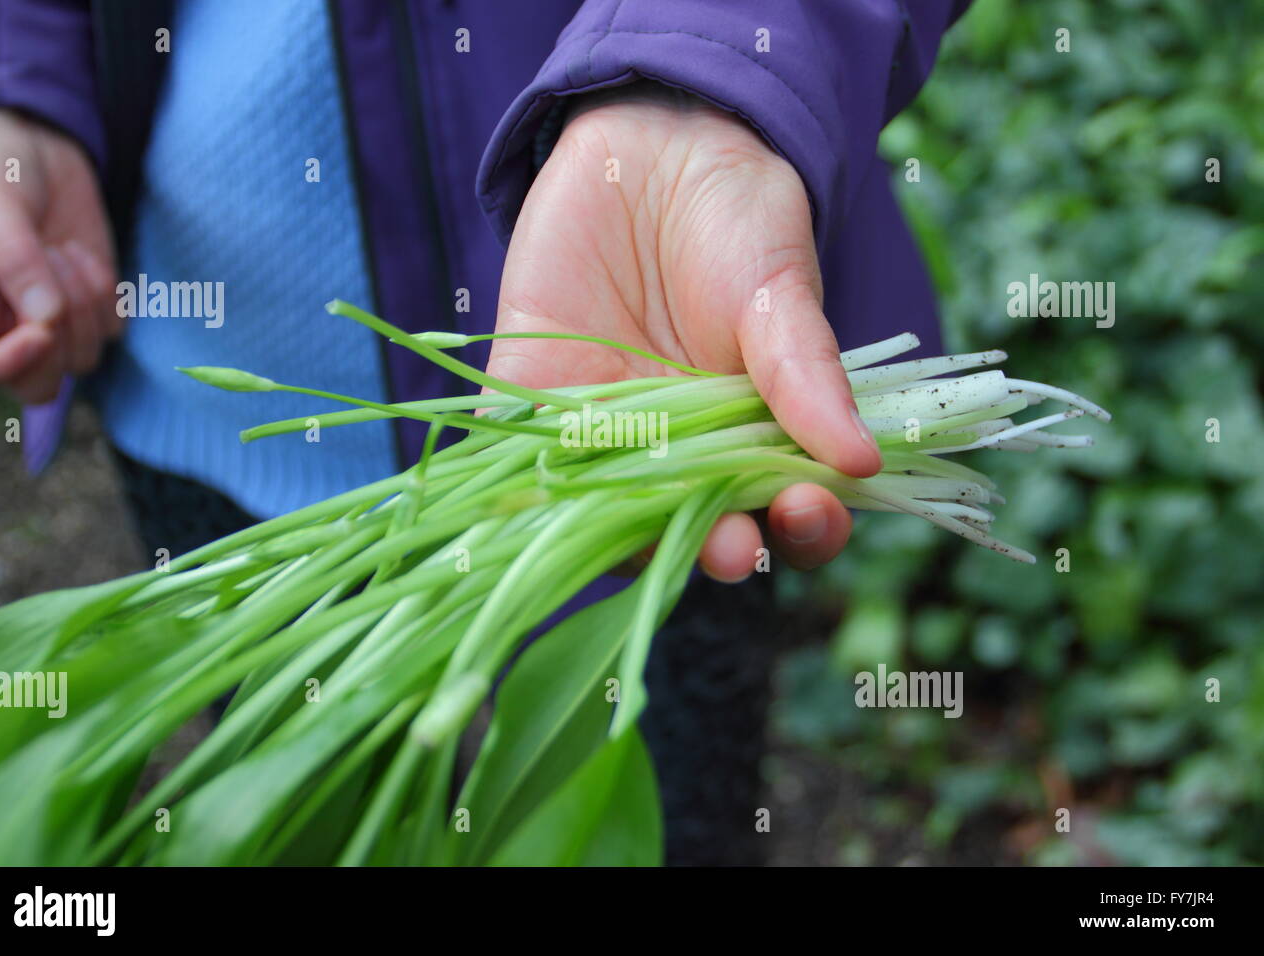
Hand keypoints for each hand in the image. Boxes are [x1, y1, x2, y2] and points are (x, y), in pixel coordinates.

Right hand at [0, 108, 119, 402]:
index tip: (40, 333)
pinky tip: (78, 253)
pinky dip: (105, 292)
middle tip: (50, 262)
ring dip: (81, 303)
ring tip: (56, 249)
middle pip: (40, 384)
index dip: (8, 366)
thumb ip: (14, 263)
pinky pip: (113, 328)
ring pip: (82, 358)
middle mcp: (1, 330)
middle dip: (58, 334)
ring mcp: (49, 324)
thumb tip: (46, 322)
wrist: (28, 145)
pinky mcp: (89, 308)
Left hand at [491, 83, 879, 581]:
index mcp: (753, 435)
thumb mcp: (780, 293)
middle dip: (720, 548)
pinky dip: (517, 486)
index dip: (800, 526)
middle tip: (736, 546)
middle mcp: (679, 451)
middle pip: (698, 527)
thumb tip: (862, 457)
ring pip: (608, 513)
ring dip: (625, 535)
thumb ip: (806, 374)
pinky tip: (535, 505)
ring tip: (645, 536)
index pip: (783, 508)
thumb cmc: (736, 219)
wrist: (652, 144)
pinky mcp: (531, 394)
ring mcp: (604, 430)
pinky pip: (518, 455)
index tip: (808, 509)